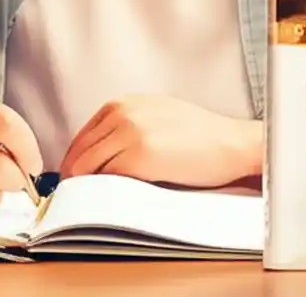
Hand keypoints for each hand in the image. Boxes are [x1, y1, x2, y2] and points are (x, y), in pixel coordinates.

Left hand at [59, 94, 261, 187]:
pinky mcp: (139, 156)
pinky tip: (106, 201)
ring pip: (88, 165)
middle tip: (74, 196)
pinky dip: (102, 191)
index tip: (74, 178)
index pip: (83, 135)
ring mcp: (130, 133)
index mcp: (124, 103)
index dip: (75, 160)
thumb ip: (126, 125)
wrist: (231, 144)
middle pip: (80, 151)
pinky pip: (107, 177)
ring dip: (85, 186)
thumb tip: (100, 152)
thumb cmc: (201, 135)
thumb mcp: (156, 115)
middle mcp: (123, 113)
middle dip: (74, 176)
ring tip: (88, 202)